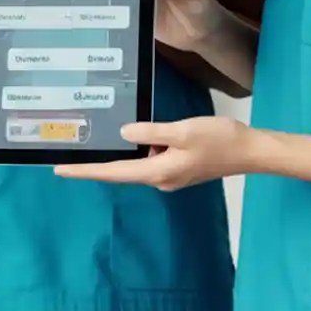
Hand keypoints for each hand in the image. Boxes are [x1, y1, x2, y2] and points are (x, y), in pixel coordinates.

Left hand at [54, 118, 259, 190]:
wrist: (249, 152)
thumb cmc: (218, 140)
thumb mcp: (181, 131)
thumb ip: (150, 132)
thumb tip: (124, 133)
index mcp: (157, 172)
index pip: (112, 173)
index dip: (85, 171)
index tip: (60, 170)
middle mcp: (160, 179)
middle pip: (122, 170)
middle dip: (97, 163)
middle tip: (70, 154)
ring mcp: (170, 176)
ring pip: (139, 162)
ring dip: (124, 152)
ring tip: (102, 139)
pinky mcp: (179, 169)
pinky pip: (153, 158)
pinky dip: (144, 148)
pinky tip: (141, 136)